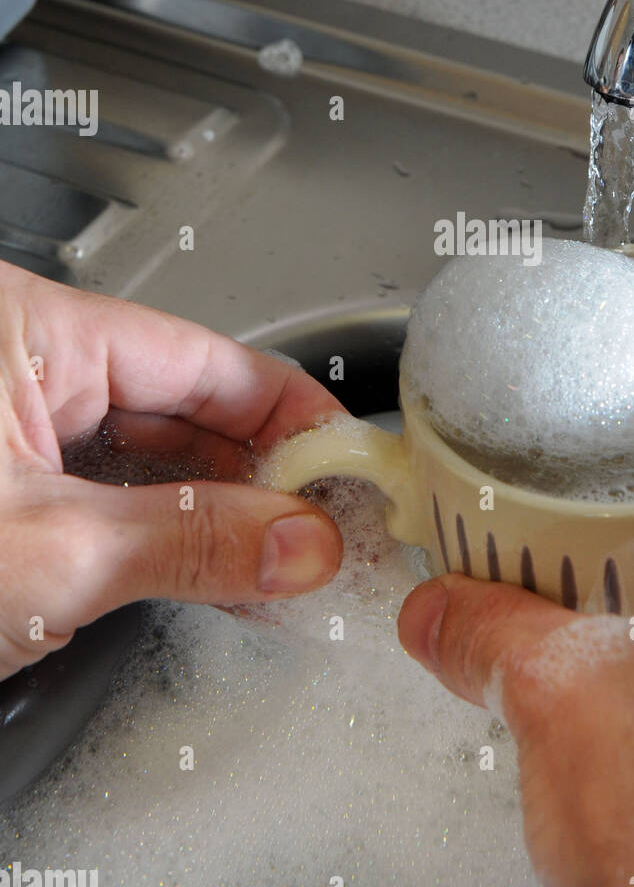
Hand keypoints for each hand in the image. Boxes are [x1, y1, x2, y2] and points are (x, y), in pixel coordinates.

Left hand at [0, 261, 343, 680]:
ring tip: (276, 554)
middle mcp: (14, 355)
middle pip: (178, 398)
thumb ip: (193, 542)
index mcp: (25, 328)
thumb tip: (296, 541)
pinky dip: (155, 521)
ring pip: (141, 445)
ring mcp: (1, 412)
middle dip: (257, 469)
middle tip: (322, 525)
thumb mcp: (47, 555)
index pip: (202, 357)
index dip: (290, 412)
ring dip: (212, 502)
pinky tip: (205, 558)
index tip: (347, 463)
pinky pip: (99, 478)